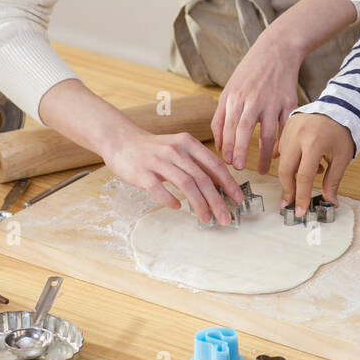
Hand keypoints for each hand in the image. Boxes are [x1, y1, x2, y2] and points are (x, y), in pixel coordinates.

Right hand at [101, 121, 243, 224]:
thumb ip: (196, 163)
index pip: (214, 164)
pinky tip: (178, 208)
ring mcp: (159, 162)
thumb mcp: (178, 148)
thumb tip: (219, 183)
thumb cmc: (154, 149)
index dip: (229, 183)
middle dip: (217, 200)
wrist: (121, 140)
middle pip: (203, 178)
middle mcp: (176, 151)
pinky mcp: (143, 173)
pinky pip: (160, 190)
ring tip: (206, 218)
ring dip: (199, 204)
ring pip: (186, 185)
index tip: (238, 198)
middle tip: (226, 217)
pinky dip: (171, 200)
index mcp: (188, 143)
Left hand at [212, 33, 303, 173]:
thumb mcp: (229, 89)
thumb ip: (221, 117)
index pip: (226, 126)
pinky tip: (280, 155)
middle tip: (238, 169)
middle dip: (240, 151)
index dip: (226, 146)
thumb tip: (219, 145)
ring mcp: (271, 102)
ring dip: (264, 155)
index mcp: (233, 97)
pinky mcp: (288, 103)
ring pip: (267, 134)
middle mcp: (251, 99)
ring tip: (262, 170)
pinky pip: (285, 128)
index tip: (226, 162)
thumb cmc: (250, 72)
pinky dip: (283, 143)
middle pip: (243, 130)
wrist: (277, 50)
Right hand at [276, 112, 353, 215]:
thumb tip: (330, 202)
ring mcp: (290, 129)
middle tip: (290, 203)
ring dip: (292, 172)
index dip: (301, 196)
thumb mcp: (342, 158)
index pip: (304, 177)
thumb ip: (333, 181)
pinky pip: (281, 148)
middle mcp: (298, 135)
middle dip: (288, 189)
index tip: (299, 211)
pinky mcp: (286, 126)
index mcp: (314, 143)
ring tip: (311, 173)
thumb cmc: (342, 132)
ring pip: (282, 160)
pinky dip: (288, 158)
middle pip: (286, 170)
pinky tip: (300, 161)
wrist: (339, 107)